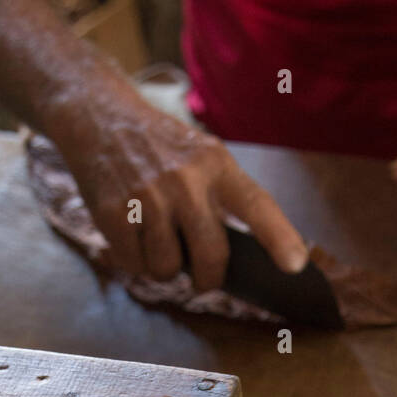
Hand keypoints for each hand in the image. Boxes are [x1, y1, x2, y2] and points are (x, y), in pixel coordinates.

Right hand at [51, 85, 307, 291]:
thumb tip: (234, 263)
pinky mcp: (113, 214)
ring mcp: (148, 197)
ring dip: (164, 267)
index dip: (279, 238)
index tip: (296, 266)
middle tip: (203, 278)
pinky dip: (135, 261)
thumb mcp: (201, 155)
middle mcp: (185, 180)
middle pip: (211, 257)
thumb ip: (221, 199)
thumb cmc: (160, 148)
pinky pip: (135, 266)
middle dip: (209, 279)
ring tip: (157, 239)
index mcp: (216, 164)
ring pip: (168, 269)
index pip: (256, 205)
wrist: (100, 117)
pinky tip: (132, 234)